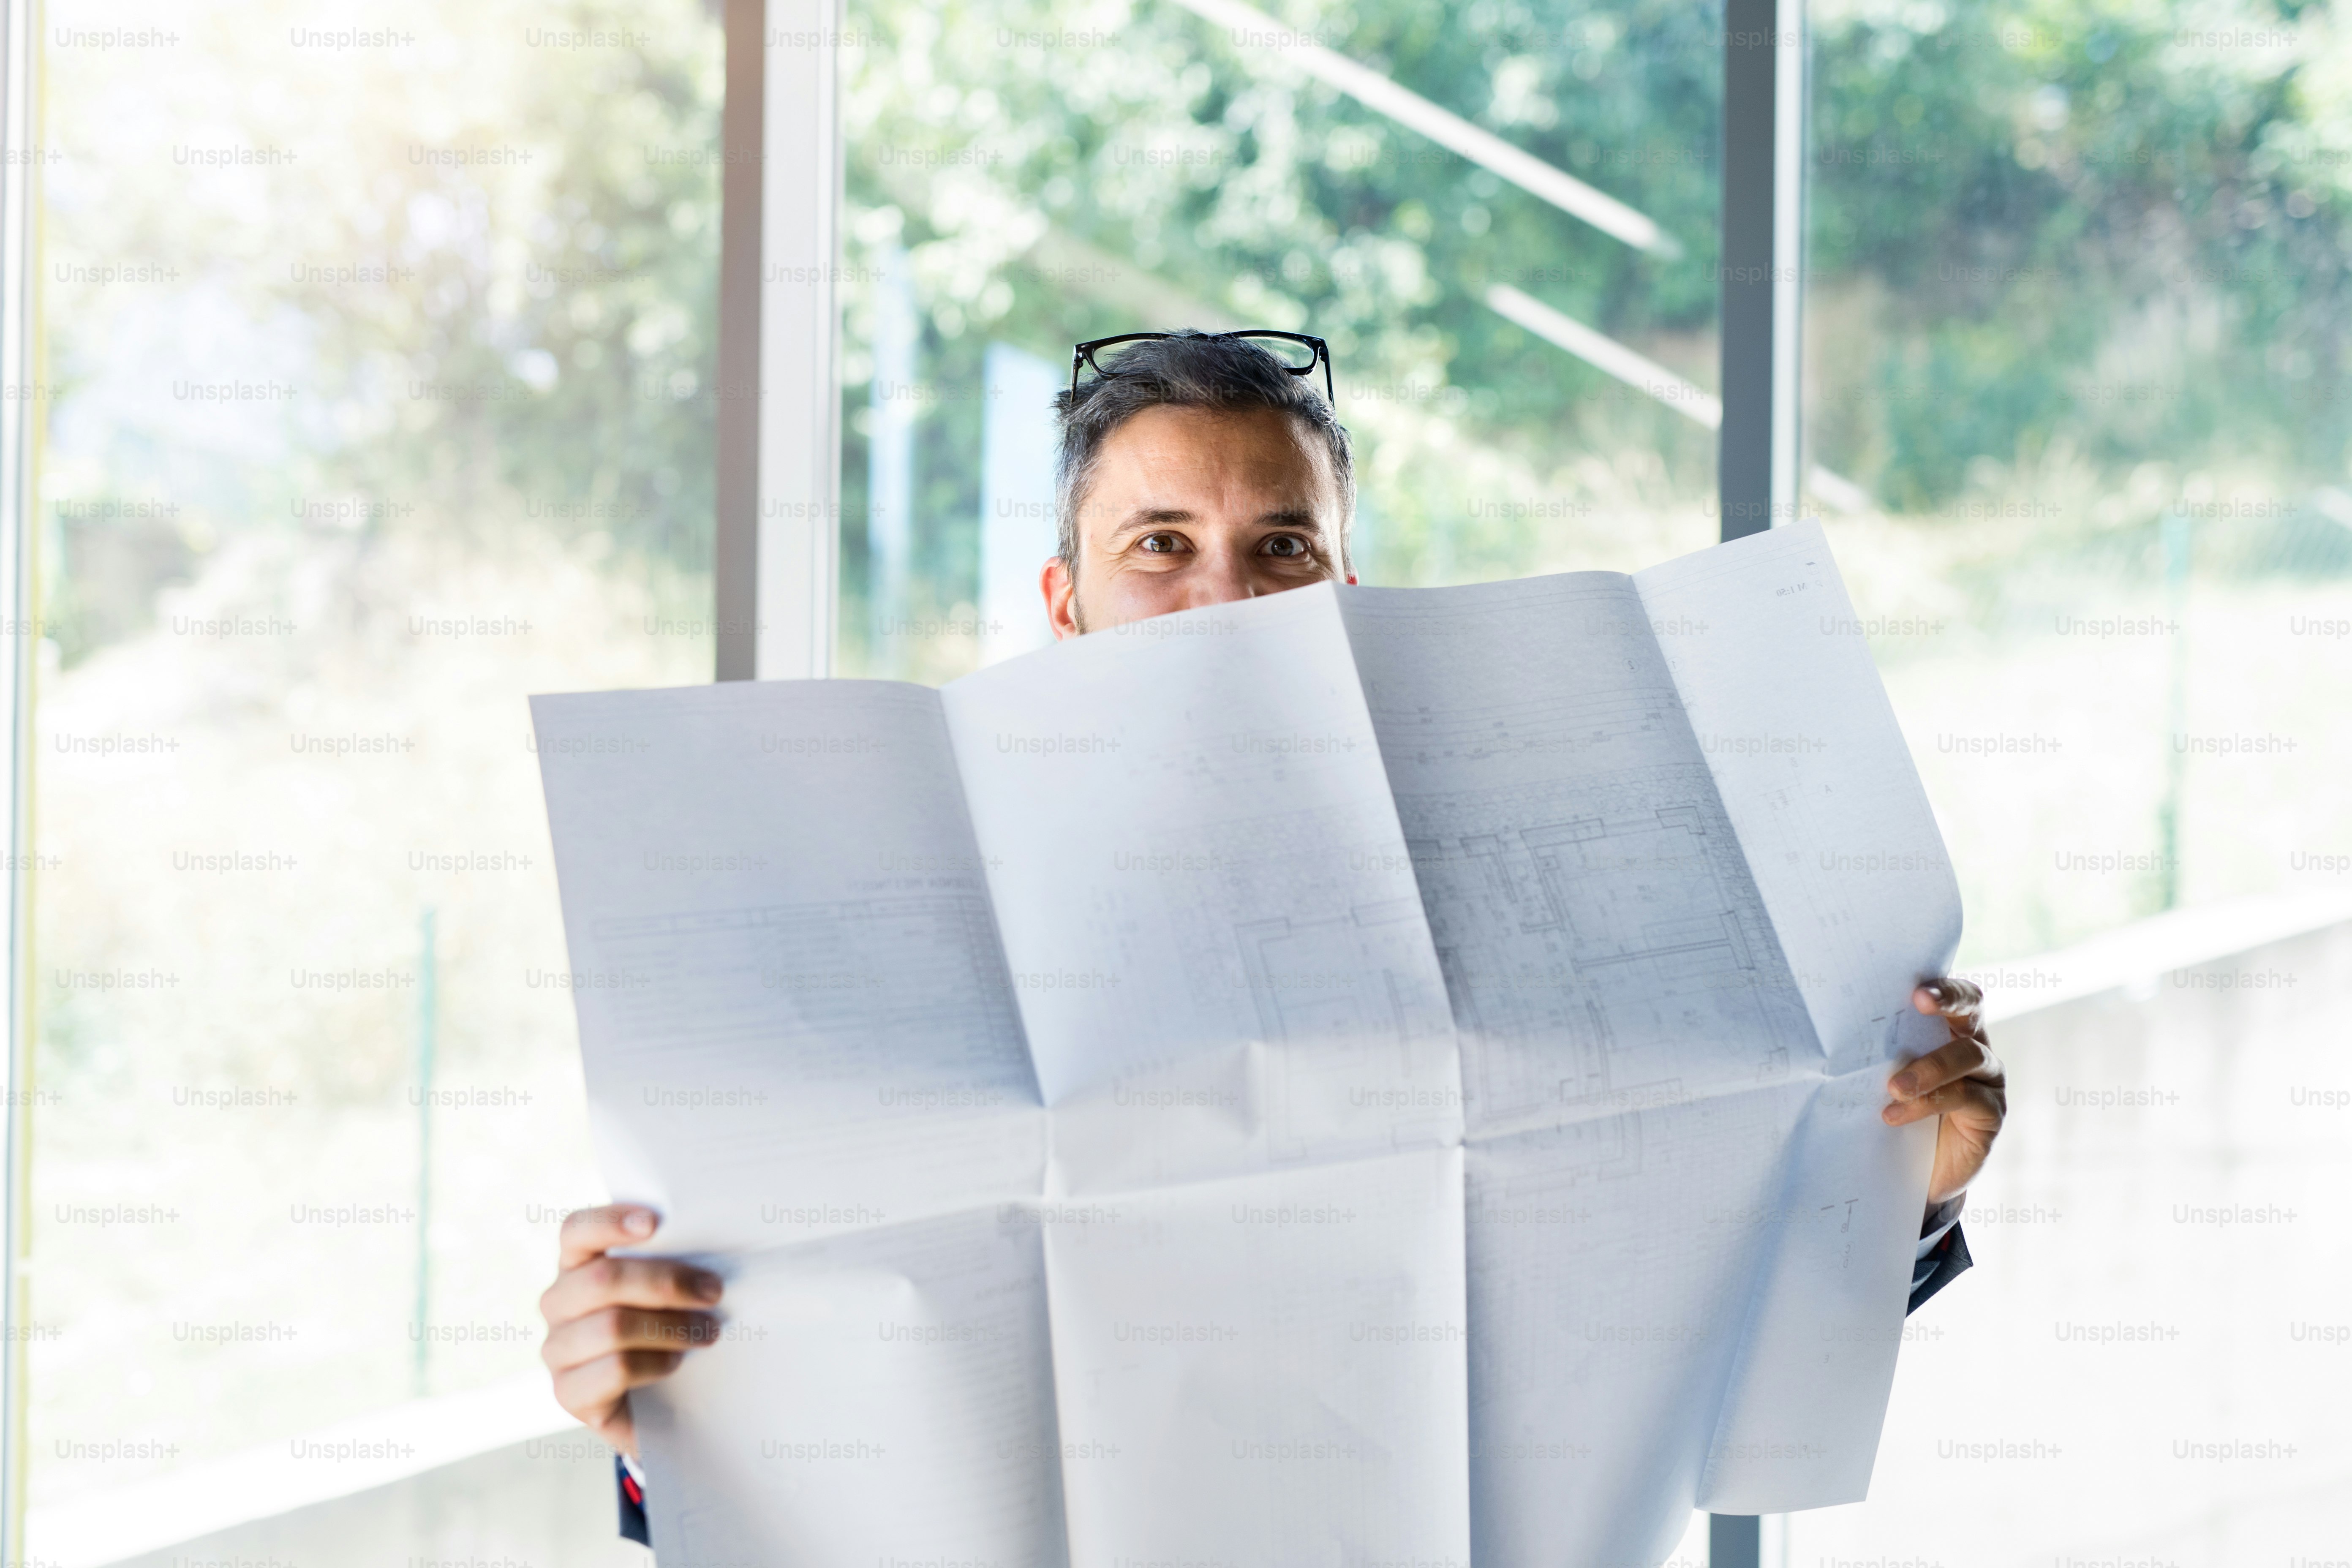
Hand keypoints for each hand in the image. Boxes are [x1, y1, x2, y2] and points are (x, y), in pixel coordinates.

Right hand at [539, 1204, 724, 1456]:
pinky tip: (675, 1363)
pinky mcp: (567, 1393)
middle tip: (713, 1292)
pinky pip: (615, 1369)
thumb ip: (670, 1262)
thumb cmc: (666, 1329)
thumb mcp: (666, 1291)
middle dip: (666, 1283)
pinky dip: (654, 1364)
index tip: (654, 1223)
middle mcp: (558, 1303)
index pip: (576, 1231)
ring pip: (613, 1326)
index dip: (609, 1221)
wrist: (662, 1404)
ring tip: (706, 1332)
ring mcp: (557, 1349)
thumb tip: (708, 1252)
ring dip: (671, 1327)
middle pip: (602, 1279)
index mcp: (577, 1265)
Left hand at [1883, 978, 2006, 1206]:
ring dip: (1929, 1067)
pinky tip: (1895, 1114)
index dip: (1942, 986)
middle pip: (1973, 1010)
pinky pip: (1966, 1097)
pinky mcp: (1991, 1113)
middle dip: (1949, 1000)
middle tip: (1918, 1002)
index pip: (1953, 994)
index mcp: (1947, 1029)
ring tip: (1894, 1087)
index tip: (1915, 989)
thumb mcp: (1882, 1077)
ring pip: (1969, 1055)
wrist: (1913, 1173)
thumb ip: (1877, 1052)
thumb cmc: (1894, 1111)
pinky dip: (1929, 1103)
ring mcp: (1988, 1079)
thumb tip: (1835, 1030)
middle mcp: (1974, 1046)